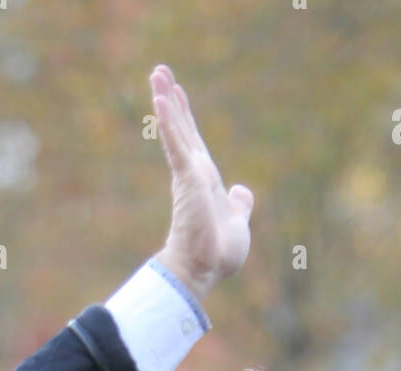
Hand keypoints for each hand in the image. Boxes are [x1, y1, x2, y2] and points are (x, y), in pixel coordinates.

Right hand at [150, 64, 253, 300]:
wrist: (204, 270)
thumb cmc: (217, 254)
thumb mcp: (237, 223)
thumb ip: (239, 205)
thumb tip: (243, 192)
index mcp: (205, 181)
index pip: (193, 141)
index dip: (185, 116)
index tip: (176, 93)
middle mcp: (194, 173)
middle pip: (182, 127)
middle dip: (171, 99)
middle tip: (159, 71)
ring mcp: (189, 174)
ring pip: (176, 129)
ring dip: (167, 100)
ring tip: (157, 73)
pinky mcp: (187, 178)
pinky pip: (176, 143)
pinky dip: (169, 121)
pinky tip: (160, 100)